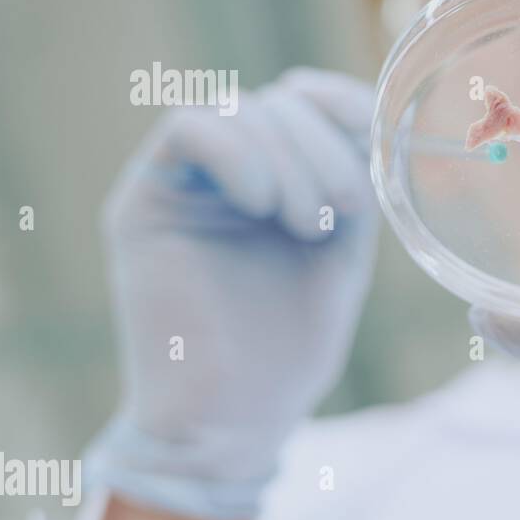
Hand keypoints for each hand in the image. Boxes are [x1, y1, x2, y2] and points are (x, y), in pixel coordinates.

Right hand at [85, 69, 377, 519]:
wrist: (234, 420)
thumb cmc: (291, 349)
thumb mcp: (344, 253)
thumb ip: (352, 185)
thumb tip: (373, 122)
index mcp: (278, 181)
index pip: (307, 100)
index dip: (344, 102)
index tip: (374, 136)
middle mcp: (228, 175)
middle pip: (280, 102)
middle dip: (324, 146)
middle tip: (339, 212)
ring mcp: (184, 185)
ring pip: (240, 108)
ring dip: (290, 160)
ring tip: (305, 226)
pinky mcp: (144, 202)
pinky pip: (188, 128)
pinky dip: (237, 153)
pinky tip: (260, 204)